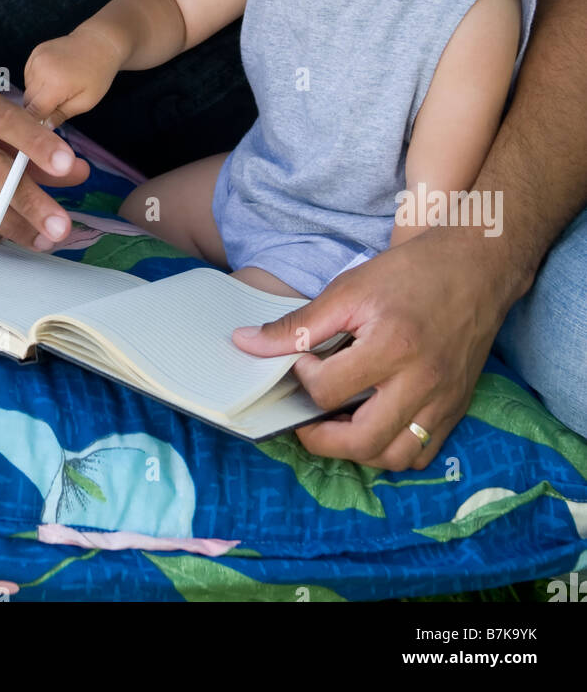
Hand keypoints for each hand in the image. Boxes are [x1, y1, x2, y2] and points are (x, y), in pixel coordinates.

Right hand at [22, 27, 123, 125]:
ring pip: (27, 88)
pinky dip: (37, 81)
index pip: (34, 111)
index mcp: (55, 84)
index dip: (38, 122)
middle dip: (39, 108)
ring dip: (38, 94)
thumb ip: (62, 115)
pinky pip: (28, 75)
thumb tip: (44, 127)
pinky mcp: (35, 51)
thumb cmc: (98, 75)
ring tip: (59, 88)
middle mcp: (41, 69)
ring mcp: (36, 58)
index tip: (44, 128)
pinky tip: (54, 77)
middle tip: (57, 106)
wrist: (99, 43)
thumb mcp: (86, 101)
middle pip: (28, 100)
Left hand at [232, 227, 523, 470]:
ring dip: (358, 452)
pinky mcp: (456, 408)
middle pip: (363, 440)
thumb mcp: (349, 288)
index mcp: (393, 346)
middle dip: (322, 439)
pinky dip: (393, 451)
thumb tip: (246, 342)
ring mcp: (443, 400)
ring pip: (395, 457)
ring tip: (337, 426)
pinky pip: (422, 453)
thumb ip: (299, 324)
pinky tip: (373, 427)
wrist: (476, 266)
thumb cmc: (410, 273)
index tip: (302, 361)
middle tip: (304, 419)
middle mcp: (422, 381)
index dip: (304, 379)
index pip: (330, 390)